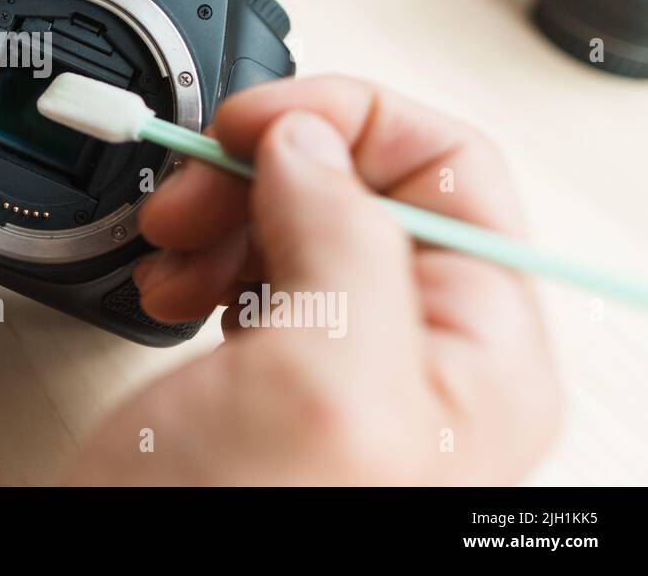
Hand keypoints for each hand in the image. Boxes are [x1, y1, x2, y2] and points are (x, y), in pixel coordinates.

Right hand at [64, 76, 559, 484]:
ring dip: (228, 208)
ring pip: (302, 217)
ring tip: (176, 244)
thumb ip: (341, 236)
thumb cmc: (239, 537)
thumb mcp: (321, 383)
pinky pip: (255, 265)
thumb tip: (310, 142)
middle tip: (197, 187)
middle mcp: (422, 352)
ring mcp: (345, 362)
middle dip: (270, 166)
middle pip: (367, 184)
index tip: (259, 122)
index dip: (350, 122)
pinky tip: (175, 281)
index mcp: (480, 352)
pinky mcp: (276, 370)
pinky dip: (206, 251)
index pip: (450, 170)